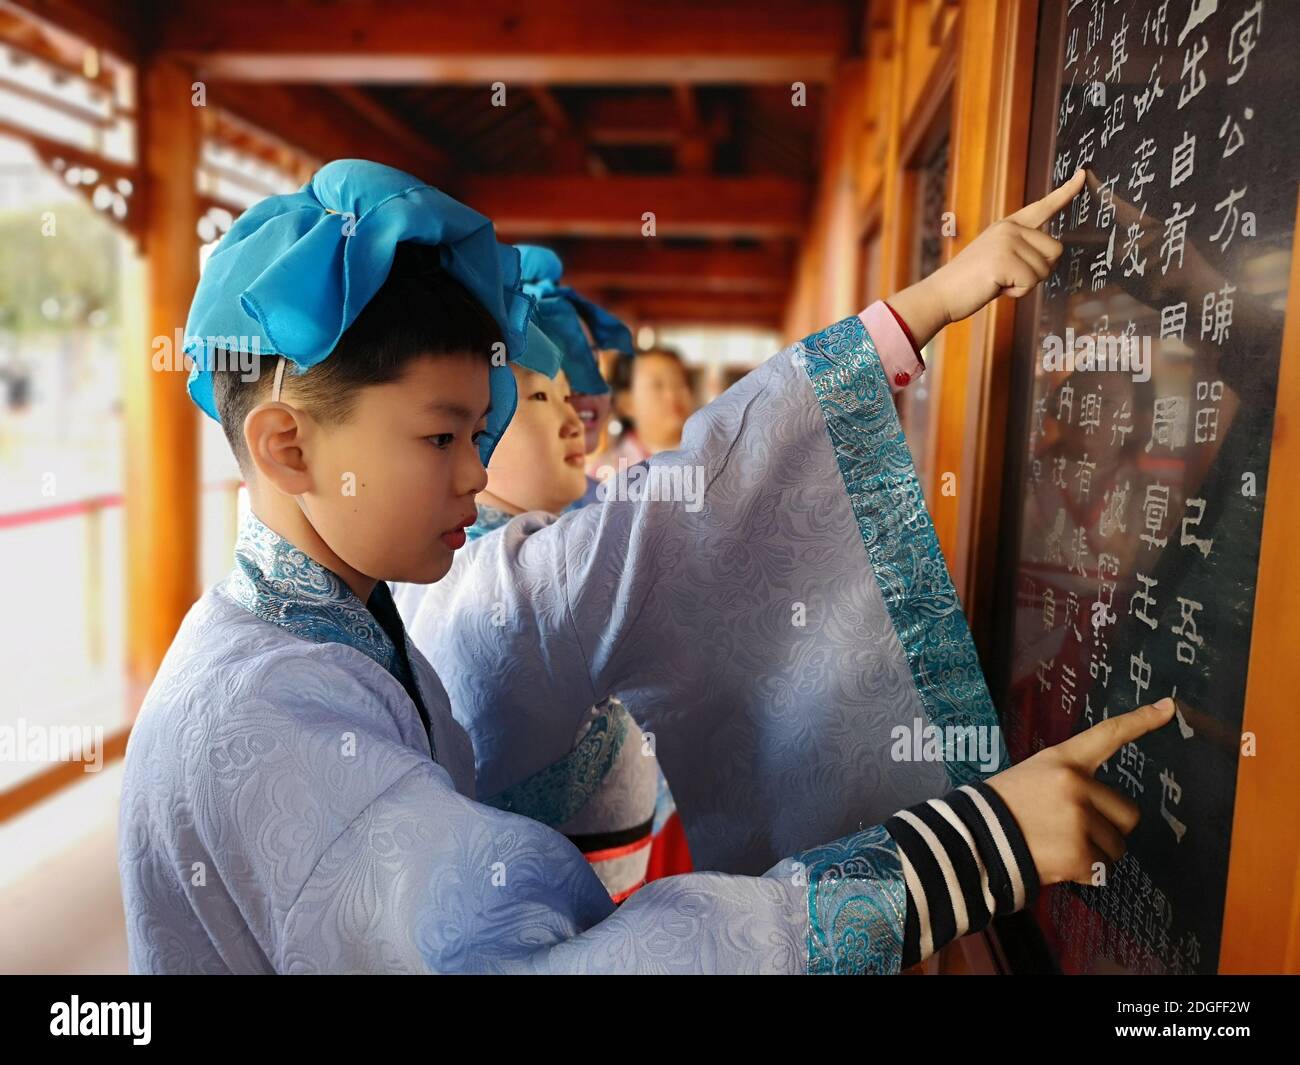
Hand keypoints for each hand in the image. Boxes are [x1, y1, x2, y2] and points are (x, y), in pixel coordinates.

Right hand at [887, 168, 1085, 347]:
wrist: (940, 294)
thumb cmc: (970, 283)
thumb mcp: (999, 259)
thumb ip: (1022, 252)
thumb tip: (1050, 258)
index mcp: (1008, 225)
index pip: (1044, 206)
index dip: (1066, 192)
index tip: (1082, 174)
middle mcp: (1010, 228)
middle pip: (1056, 250)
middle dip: (1039, 272)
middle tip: (1009, 277)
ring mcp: (1007, 242)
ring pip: (1045, 270)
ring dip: (1025, 285)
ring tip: (998, 282)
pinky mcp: (1004, 260)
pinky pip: (1031, 283)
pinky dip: (1017, 293)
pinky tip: (996, 287)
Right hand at [985, 696, 1175, 885]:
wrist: (975, 839)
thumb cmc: (1004, 807)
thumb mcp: (1034, 777)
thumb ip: (1073, 784)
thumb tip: (1111, 813)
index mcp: (1063, 761)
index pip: (1108, 735)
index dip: (1140, 721)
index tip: (1168, 708)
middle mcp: (1076, 786)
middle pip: (1128, 814)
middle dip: (1110, 828)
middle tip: (1075, 832)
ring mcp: (1079, 820)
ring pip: (1117, 845)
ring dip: (1097, 853)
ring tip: (1059, 846)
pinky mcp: (1080, 854)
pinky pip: (1103, 869)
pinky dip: (1085, 872)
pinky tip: (1058, 863)